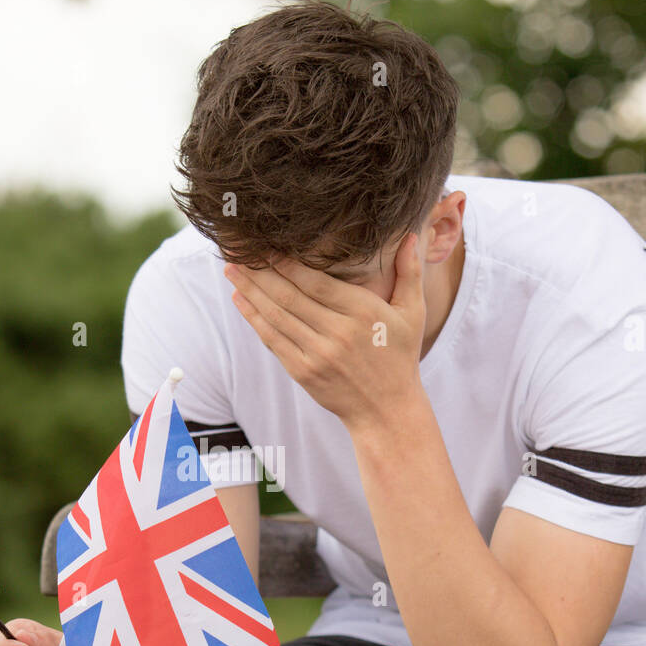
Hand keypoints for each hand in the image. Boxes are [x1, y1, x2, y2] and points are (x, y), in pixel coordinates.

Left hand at [225, 232, 426, 435]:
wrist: (386, 409)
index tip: (267, 246)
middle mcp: (337, 333)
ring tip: (232, 270)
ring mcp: (317, 355)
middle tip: (237, 251)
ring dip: (250, 292)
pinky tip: (240, 300)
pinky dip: (254, 319)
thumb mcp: (413, 314)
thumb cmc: (399, 356)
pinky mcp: (303, 372)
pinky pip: (272, 340)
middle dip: (260, 272)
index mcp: (363, 313)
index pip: (316, 282)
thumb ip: (411, 273)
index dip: (288, 264)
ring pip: (276, 316)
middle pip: (289, 296)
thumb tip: (410, 236)